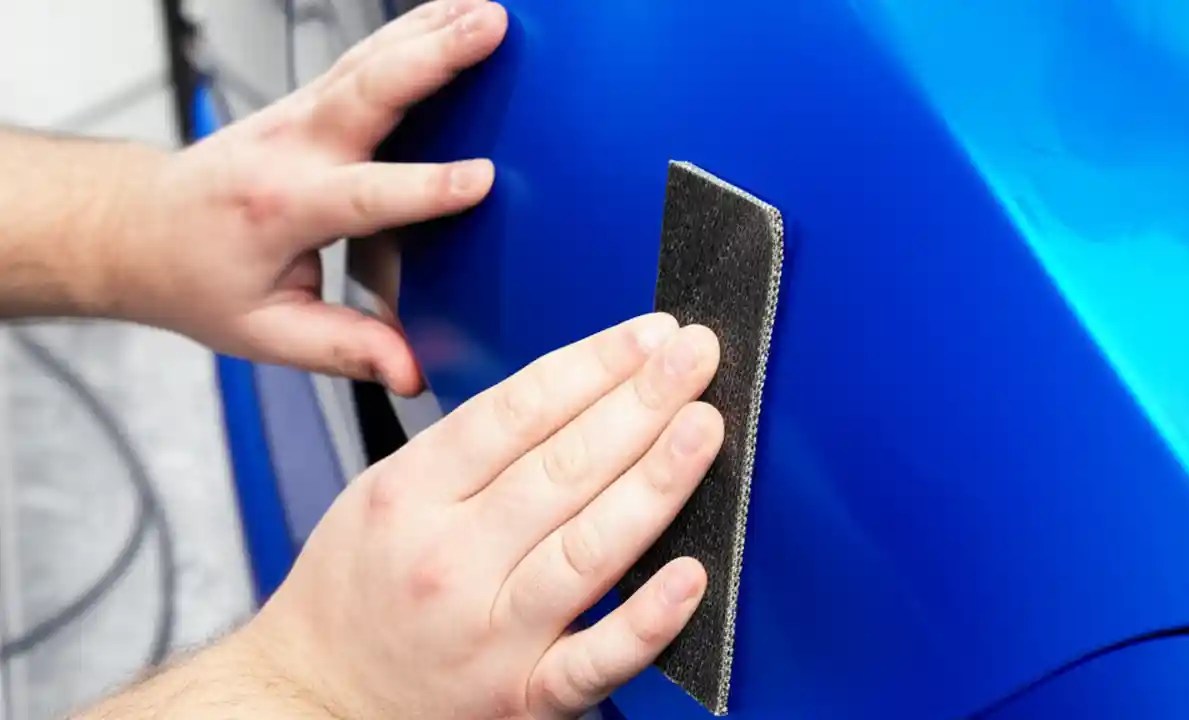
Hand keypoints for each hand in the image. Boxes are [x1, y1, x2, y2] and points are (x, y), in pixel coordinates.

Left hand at [116, 0, 508, 395]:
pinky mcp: (307, 102)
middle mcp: (289, 149)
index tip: (480, 179)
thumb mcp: (263, 334)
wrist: (138, 228)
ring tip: (487, 11)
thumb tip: (410, 372)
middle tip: (488, 30)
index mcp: (282, 210)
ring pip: (367, 60)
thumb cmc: (199, 279)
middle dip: (432, 57)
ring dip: (429, 29)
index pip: (363, 196)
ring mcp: (296, 115)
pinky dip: (409, 29)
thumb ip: (343, 350)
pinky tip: (447, 15)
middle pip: (367, 92)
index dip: (424, 188)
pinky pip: (363, 57)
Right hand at [243, 314, 723, 718]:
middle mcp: (450, 560)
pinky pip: (595, 659)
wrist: (314, 699)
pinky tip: (691, 573)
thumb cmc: (355, 591)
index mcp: (411, 495)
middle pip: (563, 465)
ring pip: (588, 546)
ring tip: (703, 428)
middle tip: (696, 355)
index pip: (519, 411)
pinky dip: (647, 620)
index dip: (595, 363)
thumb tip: (571, 388)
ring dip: (656, 481)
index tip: (649, 333)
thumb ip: (465, 446)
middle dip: (641, 400)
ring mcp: (491, 633)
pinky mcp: (524, 696)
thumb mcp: (380, 492)